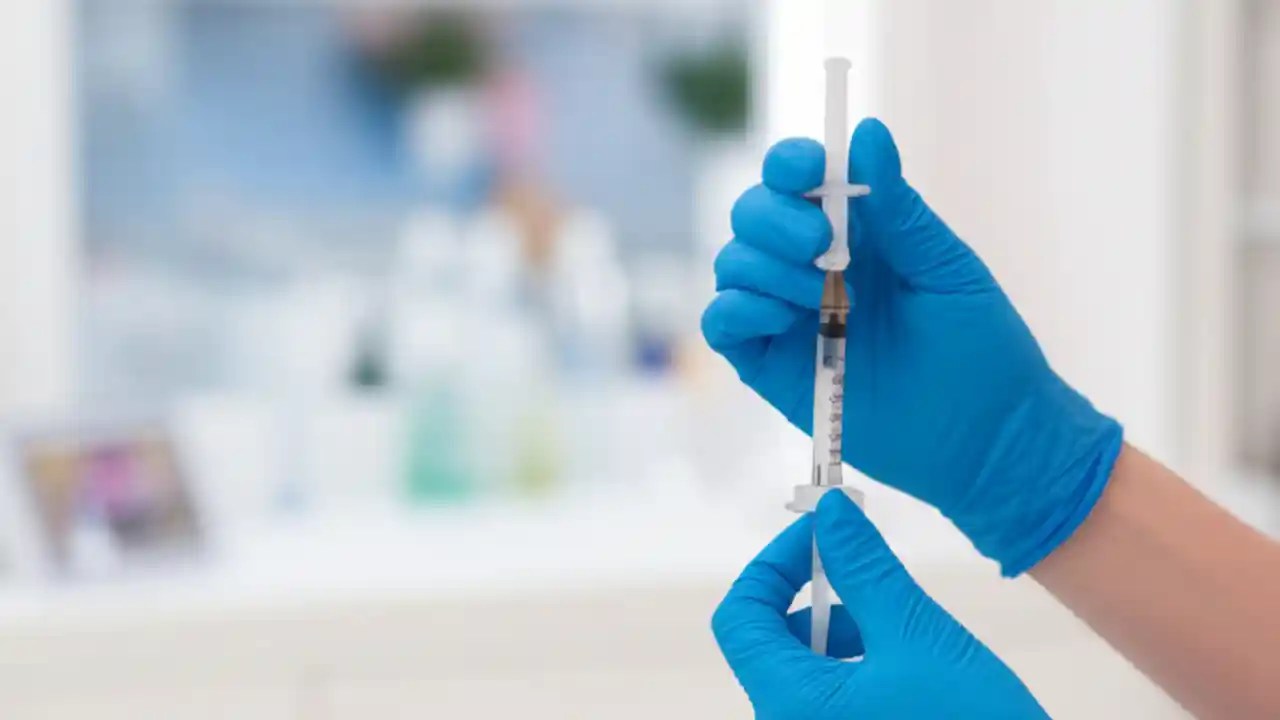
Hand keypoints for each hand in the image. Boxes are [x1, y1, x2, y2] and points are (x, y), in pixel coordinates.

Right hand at [701, 119, 1122, 574]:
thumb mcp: (945, 267)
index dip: (789, 163)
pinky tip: (781, 316)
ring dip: (766, 266)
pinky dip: (735, 310)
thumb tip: (866, 133)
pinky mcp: (770, 366)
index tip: (808, 169)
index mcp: (856, 232)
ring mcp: (787, 316)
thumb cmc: (981, 349)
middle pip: (752, 214)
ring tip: (822, 294)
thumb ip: (899, 208)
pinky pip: (722, 323)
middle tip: (823, 244)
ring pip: (732, 263)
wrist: (985, 438)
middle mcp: (810, 266)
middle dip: (776, 217)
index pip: (797, 178)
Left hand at [712, 491, 1048, 718]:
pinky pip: (823, 703)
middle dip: (816, 602)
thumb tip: (831, 512)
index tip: (821, 536)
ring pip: (798, 673)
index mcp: (789, 703)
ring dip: (838, 637)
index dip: (773, 565)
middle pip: (767, 645)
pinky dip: (850, 672)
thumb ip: (865, 568)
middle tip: (871, 583)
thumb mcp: (917, 636)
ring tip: (899, 636)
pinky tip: (903, 674)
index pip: (739, 618)